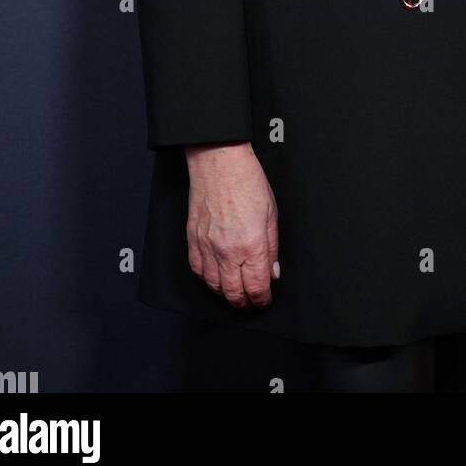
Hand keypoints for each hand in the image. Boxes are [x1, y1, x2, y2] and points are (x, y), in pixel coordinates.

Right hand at [184, 142, 278, 308]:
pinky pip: (197, 270)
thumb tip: (273, 271)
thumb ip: (272, 247)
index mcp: (252, 245)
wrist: (219, 162)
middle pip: (234, 293)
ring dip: (225, 294)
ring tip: (234, 294)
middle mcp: (228, 251)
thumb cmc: (247, 180)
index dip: (262, 300)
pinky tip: (215, 278)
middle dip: (245, 303)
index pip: (257, 287)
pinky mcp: (193, 239)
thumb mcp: (272, 213)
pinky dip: (207, 280)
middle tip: (251, 303)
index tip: (265, 300)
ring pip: (214, 286)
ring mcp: (207, 246)